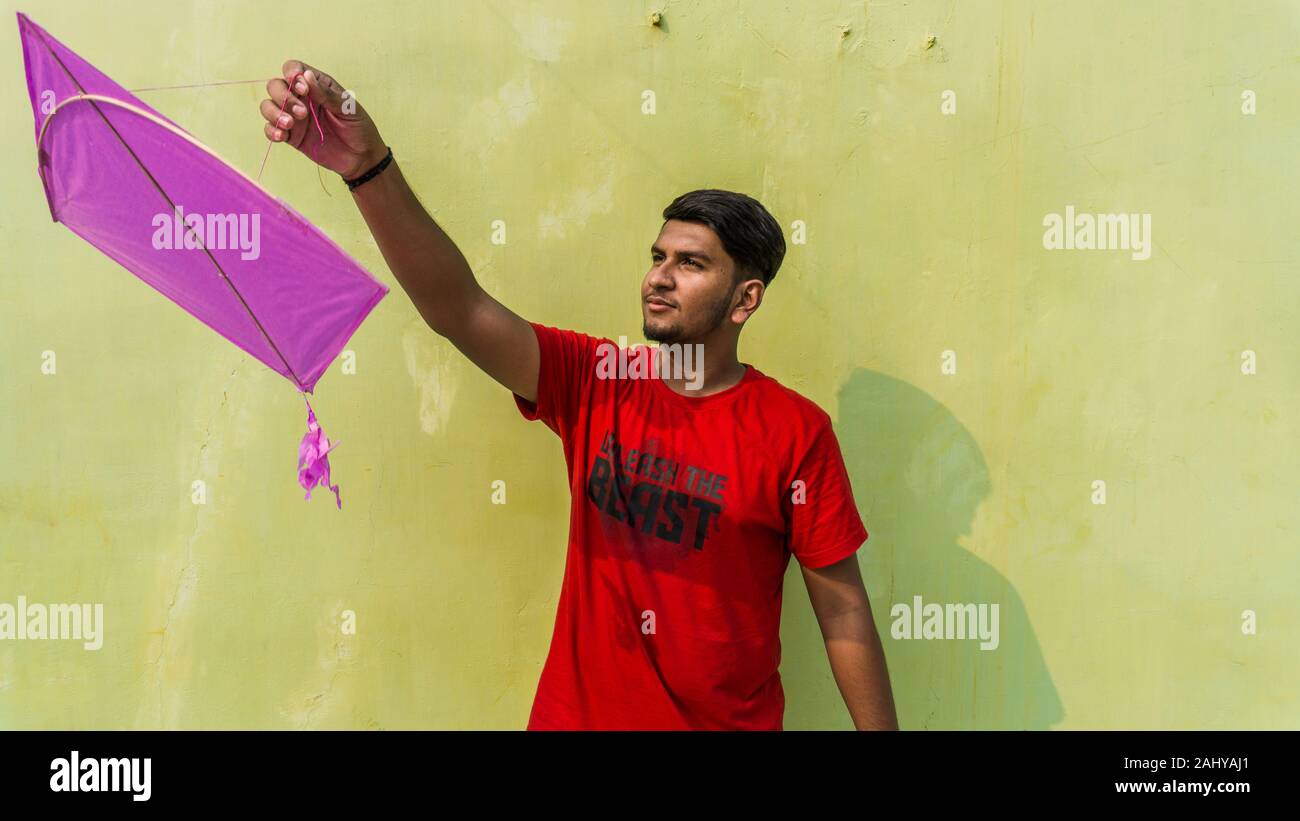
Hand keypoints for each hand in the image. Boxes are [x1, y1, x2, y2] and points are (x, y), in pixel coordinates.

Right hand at [260, 60, 386, 178]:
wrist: (361, 158)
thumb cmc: (359, 128)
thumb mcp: (347, 108)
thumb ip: (326, 94)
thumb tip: (306, 75)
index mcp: (316, 85)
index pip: (293, 69)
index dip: (292, 74)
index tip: (303, 90)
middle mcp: (301, 98)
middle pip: (275, 86)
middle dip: (282, 96)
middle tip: (302, 113)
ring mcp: (294, 117)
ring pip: (268, 106)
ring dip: (274, 112)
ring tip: (290, 124)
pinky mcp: (291, 136)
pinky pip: (271, 128)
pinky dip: (271, 130)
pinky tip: (282, 136)